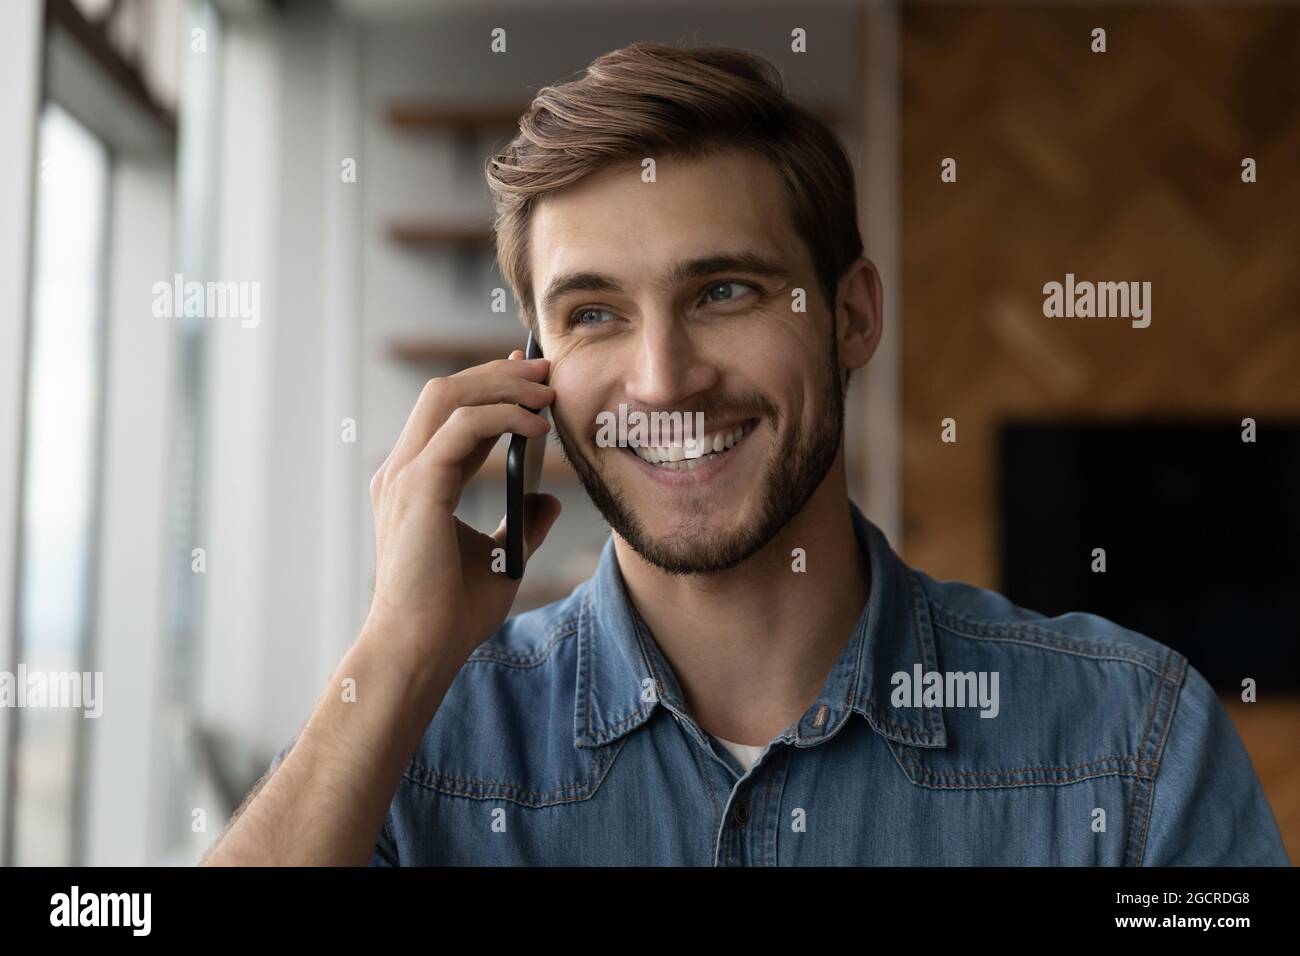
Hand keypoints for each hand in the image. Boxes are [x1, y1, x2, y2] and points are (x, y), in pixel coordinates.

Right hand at [365, 350, 561, 664]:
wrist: (422, 648)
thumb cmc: (451, 613)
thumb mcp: (501, 559)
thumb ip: (521, 524)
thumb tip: (547, 499)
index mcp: (416, 482)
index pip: (450, 414)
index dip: (490, 387)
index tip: (531, 377)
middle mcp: (403, 471)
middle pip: (445, 392)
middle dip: (497, 374)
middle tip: (545, 369)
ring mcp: (405, 476)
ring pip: (449, 398)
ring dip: (502, 386)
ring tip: (547, 391)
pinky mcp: (418, 487)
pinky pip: (462, 428)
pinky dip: (502, 417)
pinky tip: (537, 426)